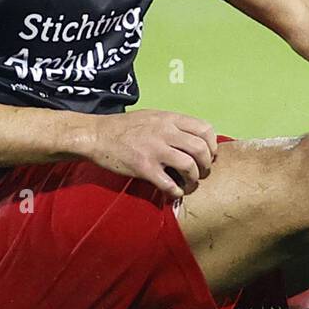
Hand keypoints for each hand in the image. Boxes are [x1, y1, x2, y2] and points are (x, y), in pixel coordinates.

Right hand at [78, 110, 217, 198]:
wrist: (96, 135)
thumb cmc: (124, 127)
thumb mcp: (152, 116)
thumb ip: (173, 125)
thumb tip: (194, 138)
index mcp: (169, 118)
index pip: (205, 128)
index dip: (212, 144)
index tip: (209, 154)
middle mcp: (165, 132)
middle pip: (201, 149)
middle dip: (206, 165)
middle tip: (202, 172)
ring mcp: (154, 150)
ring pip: (189, 166)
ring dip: (194, 179)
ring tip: (189, 184)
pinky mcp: (143, 167)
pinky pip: (169, 183)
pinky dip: (176, 191)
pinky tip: (174, 192)